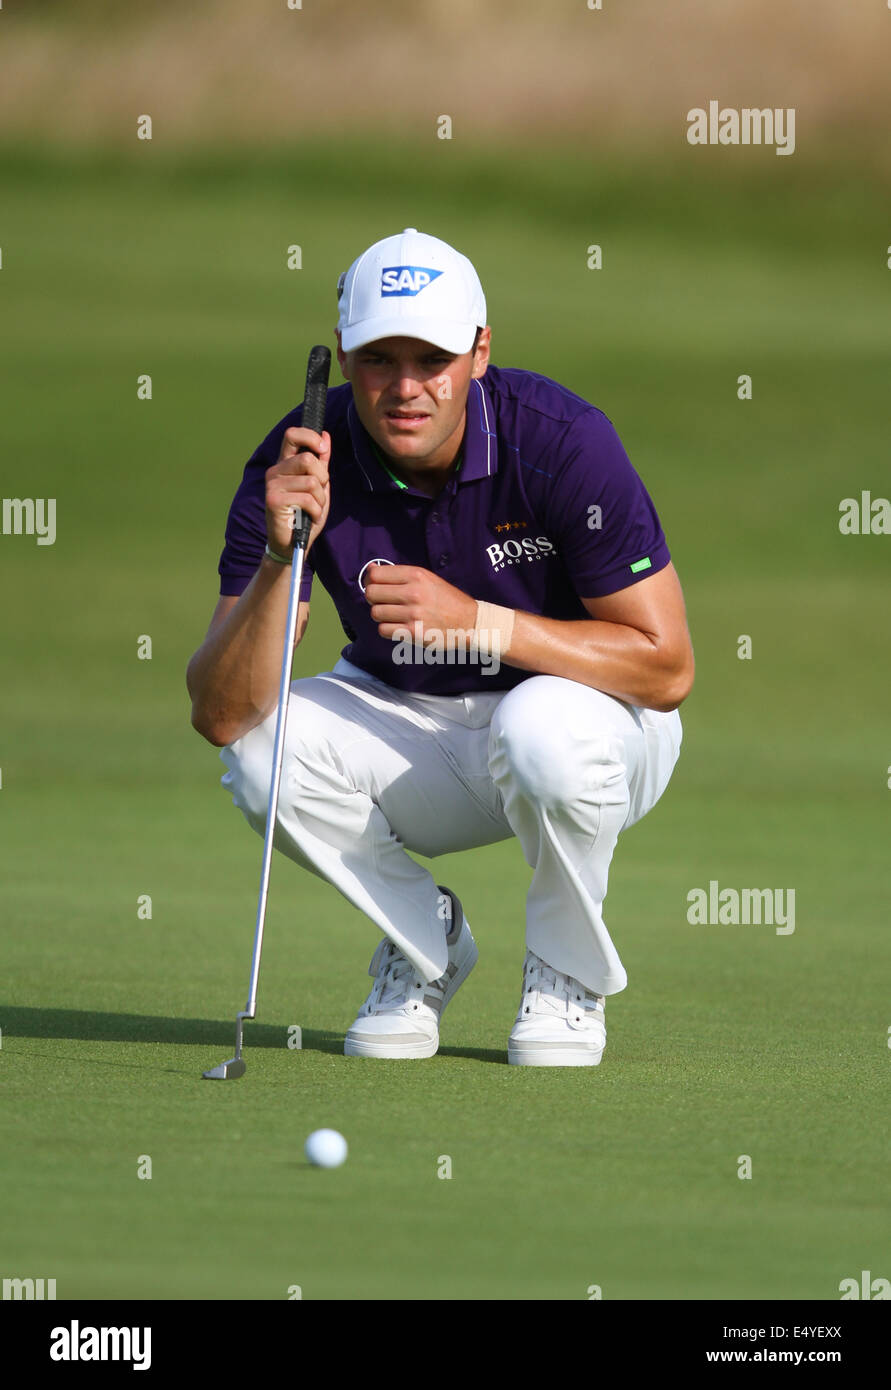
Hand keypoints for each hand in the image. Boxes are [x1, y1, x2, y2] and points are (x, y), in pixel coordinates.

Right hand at [265, 427, 330, 555]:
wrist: (292, 544)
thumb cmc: (305, 514)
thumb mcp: (319, 485)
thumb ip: (321, 462)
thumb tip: (325, 435)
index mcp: (285, 464)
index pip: (292, 435)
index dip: (310, 437)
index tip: (323, 450)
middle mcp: (275, 471)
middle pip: (308, 459)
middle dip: (323, 478)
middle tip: (319, 494)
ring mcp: (272, 485)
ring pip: (311, 481)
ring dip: (320, 499)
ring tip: (313, 509)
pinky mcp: (274, 500)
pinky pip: (308, 499)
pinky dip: (316, 511)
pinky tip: (310, 518)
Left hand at [364, 564, 476, 643]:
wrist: (469, 622)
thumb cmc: (446, 600)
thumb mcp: (427, 578)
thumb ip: (399, 574)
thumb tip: (370, 570)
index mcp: (416, 575)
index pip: (376, 575)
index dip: (371, 581)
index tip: (376, 587)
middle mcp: (413, 592)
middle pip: (371, 593)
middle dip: (373, 599)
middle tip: (384, 603)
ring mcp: (413, 614)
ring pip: (375, 613)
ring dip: (381, 615)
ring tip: (393, 616)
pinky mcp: (413, 633)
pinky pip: (383, 630)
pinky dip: (387, 629)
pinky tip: (398, 626)